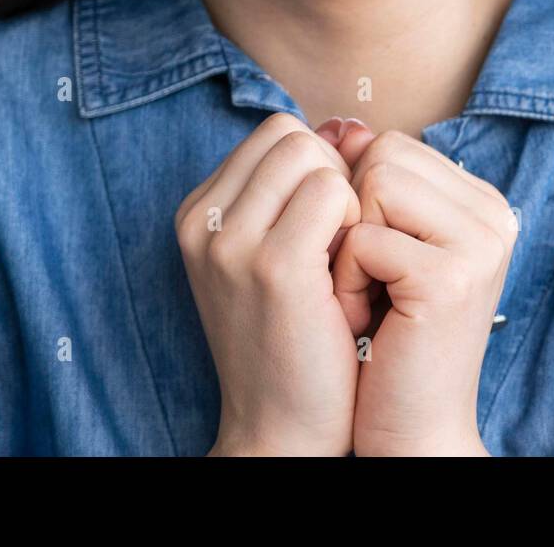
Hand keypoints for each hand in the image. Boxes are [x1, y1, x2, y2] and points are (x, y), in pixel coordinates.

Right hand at [176, 112, 362, 455]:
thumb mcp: (285, 249)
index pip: (275, 132)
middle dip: (331, 174)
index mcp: (198, 214)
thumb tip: (349, 123)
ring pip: (312, 155)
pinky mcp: (273, 267)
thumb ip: (305, 182)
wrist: (283, 431)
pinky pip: (333, 193)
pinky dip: (355, 222)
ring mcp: (230, 243)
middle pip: (292, 134)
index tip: (328, 223)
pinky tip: (348, 271)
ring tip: (341, 256)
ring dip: (344, 196)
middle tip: (340, 240)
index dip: (317, 165)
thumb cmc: (297, 337)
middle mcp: (201, 222)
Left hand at [330, 128, 514, 455]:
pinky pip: (364, 238)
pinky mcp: (452, 276)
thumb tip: (341, 122)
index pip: (390, 144)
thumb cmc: (384, 338)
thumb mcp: (378, 244)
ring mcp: (480, 242)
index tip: (376, 262)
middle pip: (382, 153)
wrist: (408, 429)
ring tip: (368, 298)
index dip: (358, 199)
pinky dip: (346, 282)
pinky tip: (366, 322)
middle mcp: (493, 213)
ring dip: (347, 246)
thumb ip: (369, 180)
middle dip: (352, 216)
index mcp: (479, 200)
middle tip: (369, 282)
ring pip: (373, 183)